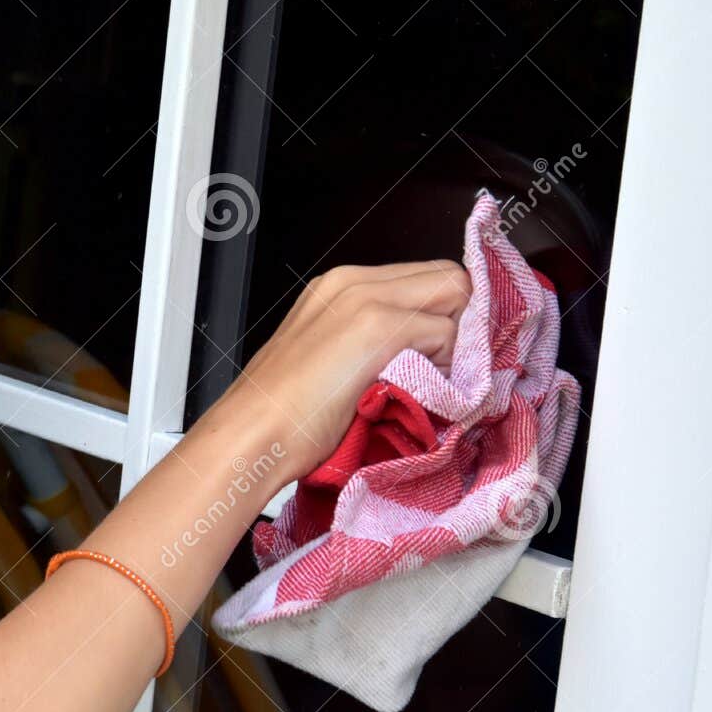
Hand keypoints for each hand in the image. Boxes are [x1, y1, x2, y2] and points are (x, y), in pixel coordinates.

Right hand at [206, 260, 471, 484]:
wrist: (253, 435)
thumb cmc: (283, 415)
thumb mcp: (330, 361)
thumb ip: (373, 342)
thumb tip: (425, 354)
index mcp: (339, 287)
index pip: (424, 277)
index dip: (444, 314)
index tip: (442, 355)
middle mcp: (353, 281)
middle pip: (447, 277)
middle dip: (458, 321)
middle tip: (444, 370)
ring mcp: (365, 298)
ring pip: (455, 297)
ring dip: (455, 344)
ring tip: (426, 383)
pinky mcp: (379, 325)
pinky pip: (447, 332)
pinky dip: (446, 365)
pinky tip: (418, 392)